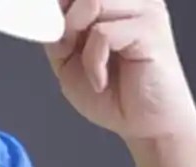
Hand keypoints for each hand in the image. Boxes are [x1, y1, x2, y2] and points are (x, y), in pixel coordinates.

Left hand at [45, 0, 195, 140]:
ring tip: (88, 66)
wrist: (147, 125)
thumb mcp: (69, 61)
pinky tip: (100, 80)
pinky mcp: (150, 30)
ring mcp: (145, 10)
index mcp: (114, 2)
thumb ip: (58, 34)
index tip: (54, 35)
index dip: (58, 7)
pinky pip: (103, 33)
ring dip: (77, 37)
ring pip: (92, 2)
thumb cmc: (115, 94)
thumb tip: (45, 14)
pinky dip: (93, 61)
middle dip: (64, 20)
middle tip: (68, 51)